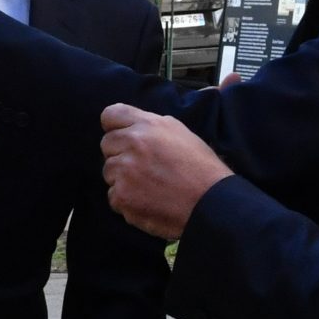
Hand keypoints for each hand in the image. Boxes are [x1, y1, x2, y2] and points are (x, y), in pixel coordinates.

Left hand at [98, 105, 232, 240]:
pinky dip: (127, 201)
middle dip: (121, 154)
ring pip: (109, 172)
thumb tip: (130, 127)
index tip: (123, 137)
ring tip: (150, 186)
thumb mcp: (180, 132)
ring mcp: (124, 170)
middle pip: (107, 144)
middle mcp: (132, 143)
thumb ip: (150, 126)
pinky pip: (113, 196)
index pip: (109, 115)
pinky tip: (148, 201)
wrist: (211, 203)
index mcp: (148, 125)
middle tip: (144, 167)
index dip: (115, 127)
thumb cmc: (200, 168)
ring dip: (123, 179)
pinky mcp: (121, 196)